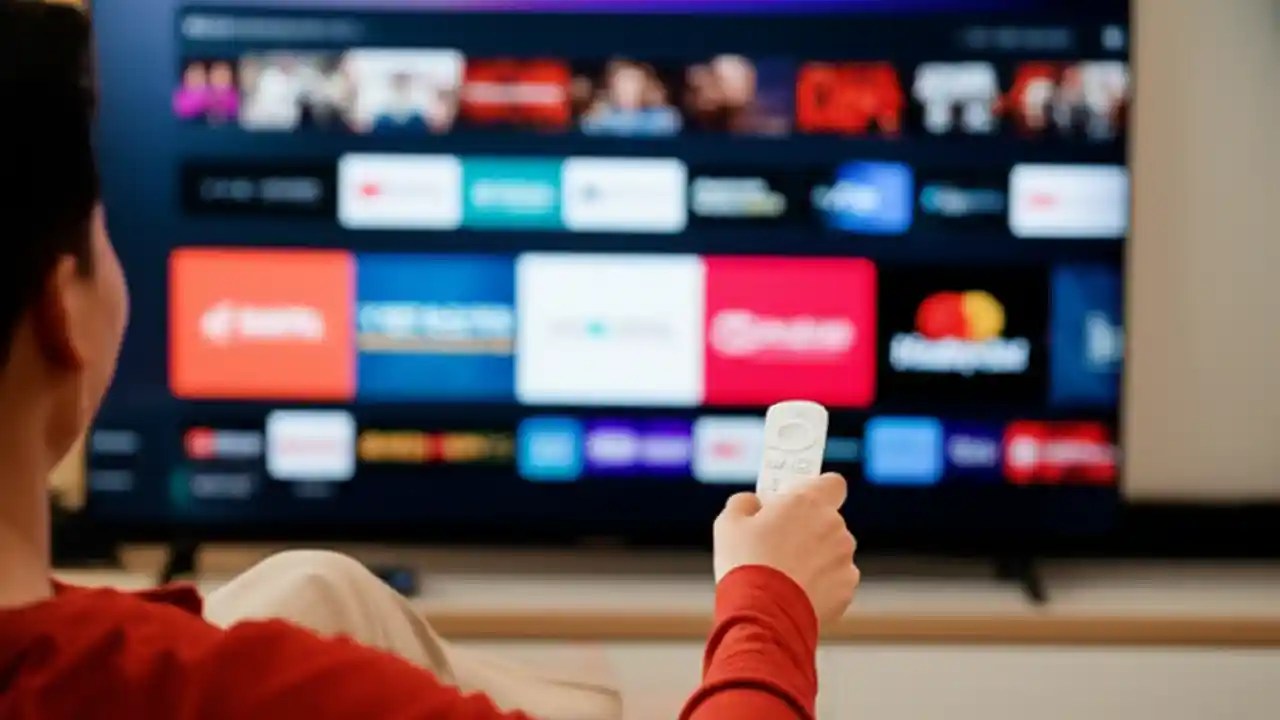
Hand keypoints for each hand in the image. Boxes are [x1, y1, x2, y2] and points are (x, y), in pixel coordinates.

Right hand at [713, 473, 858, 624]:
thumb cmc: (745, 564)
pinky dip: (820, 583)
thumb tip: (752, 502)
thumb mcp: (728, 523)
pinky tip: (795, 591)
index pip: (832, 482)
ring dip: (815, 556)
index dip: (815, 489)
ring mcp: (844, 558)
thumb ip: (744, 502)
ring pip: (832, 550)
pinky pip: (835, 578)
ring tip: (784, 573)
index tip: (796, 498)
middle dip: (807, 527)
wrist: (762, 614)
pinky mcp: (846, 588)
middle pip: (826, 519)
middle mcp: (833, 526)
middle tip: (778, 541)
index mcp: (808, 502)